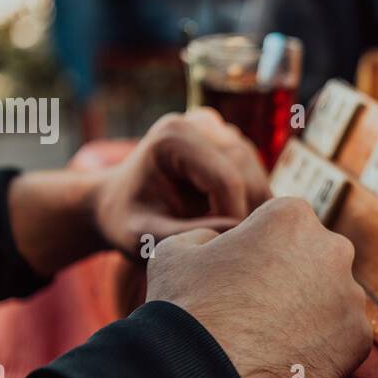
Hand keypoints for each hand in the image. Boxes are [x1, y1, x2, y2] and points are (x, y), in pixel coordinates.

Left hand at [94, 108, 270, 258]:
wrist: (119, 204)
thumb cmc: (126, 222)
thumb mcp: (143, 236)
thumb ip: (184, 234)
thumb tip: (236, 229)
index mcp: (175, 135)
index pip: (227, 181)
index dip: (232, 221)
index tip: (221, 254)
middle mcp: (202, 123)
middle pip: (247, 177)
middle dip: (244, 219)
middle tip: (229, 255)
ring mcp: (221, 131)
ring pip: (258, 179)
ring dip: (251, 216)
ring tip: (227, 244)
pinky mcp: (234, 145)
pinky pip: (257, 182)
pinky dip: (251, 210)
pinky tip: (231, 230)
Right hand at [145, 197, 372, 377]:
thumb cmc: (186, 309)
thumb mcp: (175, 252)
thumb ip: (206, 235)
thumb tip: (218, 240)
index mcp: (291, 217)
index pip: (284, 226)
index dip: (260, 251)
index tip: (243, 277)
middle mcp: (333, 248)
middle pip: (316, 259)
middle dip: (294, 278)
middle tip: (260, 311)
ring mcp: (351, 295)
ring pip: (333, 299)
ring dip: (311, 313)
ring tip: (272, 340)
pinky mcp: (359, 338)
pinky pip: (343, 338)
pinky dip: (322, 348)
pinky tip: (289, 360)